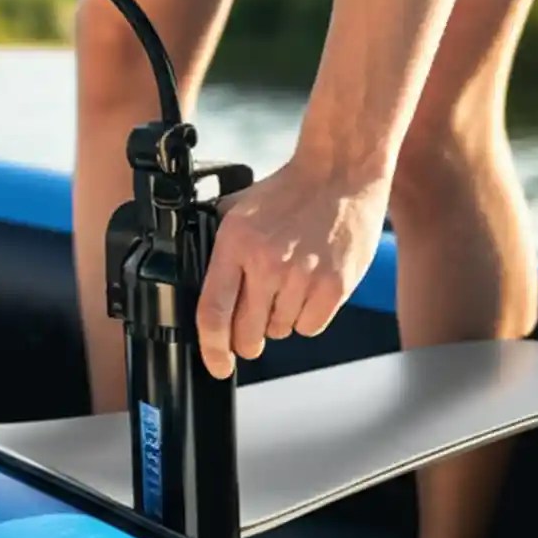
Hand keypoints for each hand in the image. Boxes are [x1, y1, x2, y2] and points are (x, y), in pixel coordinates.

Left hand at [196, 156, 390, 378]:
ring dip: (278, 321)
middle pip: (246, 333)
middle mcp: (267, 264)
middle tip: (249, 332)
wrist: (339, 173)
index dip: (211, 349)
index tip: (217, 364)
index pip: (213, 313)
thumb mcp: (236, 210)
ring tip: (286, 288)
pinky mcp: (335, 285)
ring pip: (279, 331)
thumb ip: (216, 245)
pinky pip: (310, 327)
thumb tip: (197, 279)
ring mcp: (302, 276)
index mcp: (235, 245)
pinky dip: (306, 318)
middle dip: (245, 342)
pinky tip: (306, 292)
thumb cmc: (288, 192)